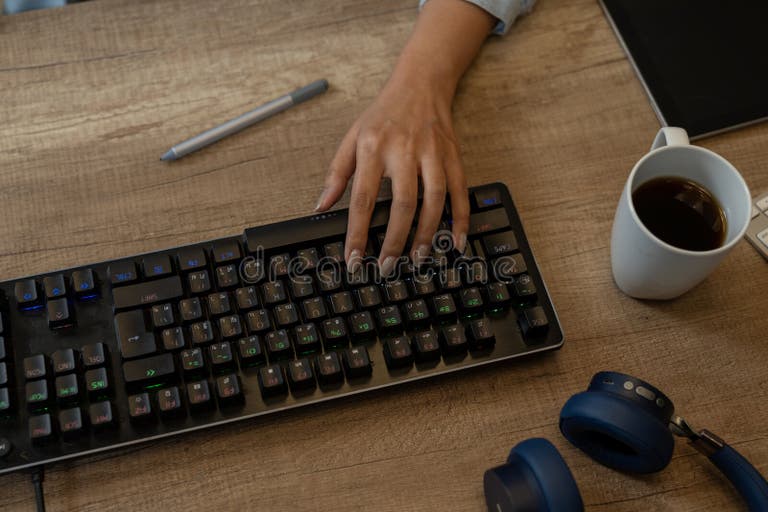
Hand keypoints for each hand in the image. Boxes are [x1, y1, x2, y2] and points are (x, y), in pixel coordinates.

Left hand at [315, 72, 468, 274]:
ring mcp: (432, 153)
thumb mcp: (351, 137)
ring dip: (426, 233)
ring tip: (417, 258)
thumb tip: (321, 206)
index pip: (363, 198)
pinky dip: (460, 218)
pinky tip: (456, 241)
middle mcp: (403, 150)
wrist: (420, 84)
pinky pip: (460, 191)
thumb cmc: (383, 115)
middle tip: (387, 266)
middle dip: (395, 240)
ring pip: (433, 200)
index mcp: (373, 147)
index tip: (354, 258)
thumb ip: (336, 173)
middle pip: (402, 203)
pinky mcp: (453, 156)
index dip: (358, 232)